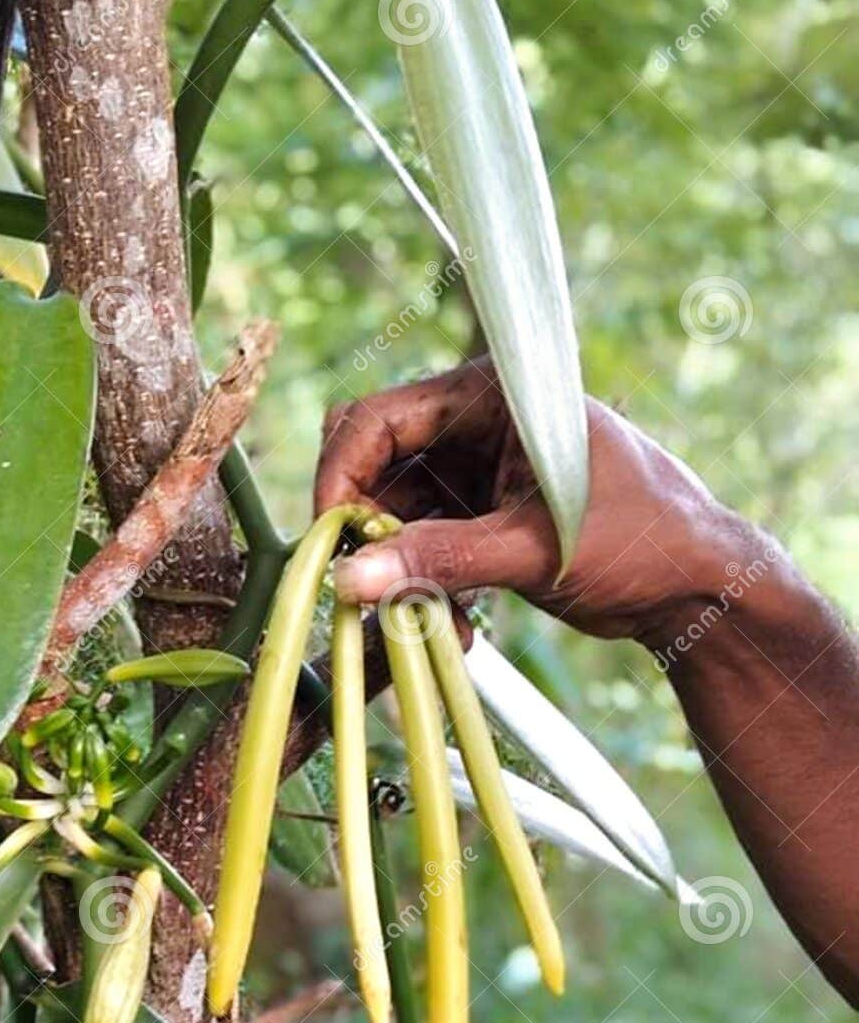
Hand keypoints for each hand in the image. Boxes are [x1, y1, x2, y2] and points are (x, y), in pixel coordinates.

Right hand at [315, 357, 764, 651]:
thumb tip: (350, 579)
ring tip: (416, 622)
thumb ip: (440, 560)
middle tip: (362, 586)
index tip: (328, 539)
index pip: (380, 418)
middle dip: (363, 528)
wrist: (695, 586)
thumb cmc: (639, 542)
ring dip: (395, 568)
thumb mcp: (532, 552)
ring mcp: (475, 468)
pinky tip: (450, 627)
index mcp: (493, 396)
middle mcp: (476, 422)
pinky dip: (422, 583)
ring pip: (393, 511)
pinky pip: (422, 543)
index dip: (340, 475)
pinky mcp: (479, 511)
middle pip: (375, 463)